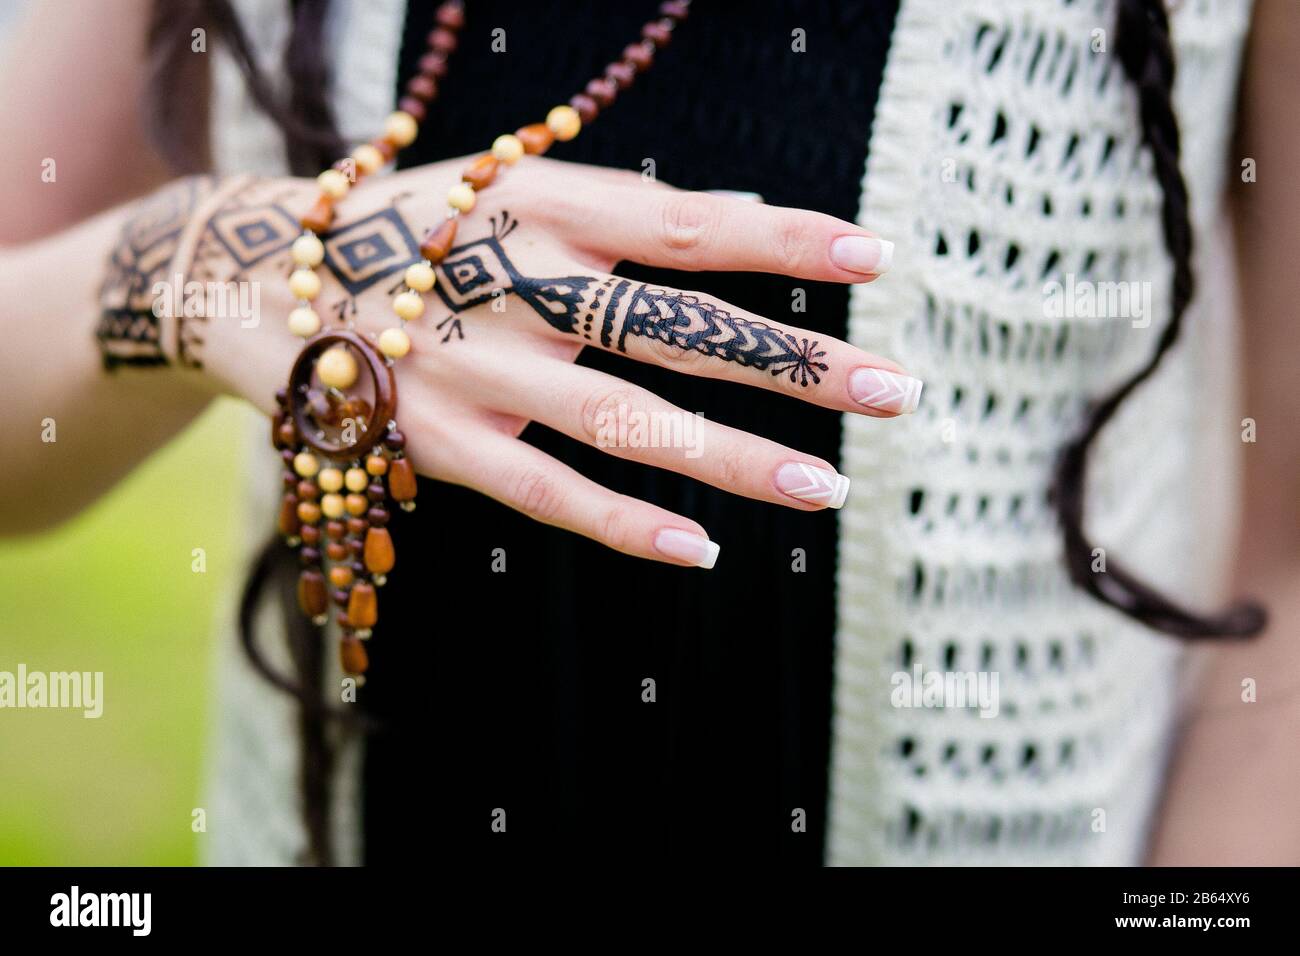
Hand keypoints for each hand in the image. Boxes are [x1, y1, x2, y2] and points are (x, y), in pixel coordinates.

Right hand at [185, 158, 920, 566]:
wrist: (251, 276)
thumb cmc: (412, 230)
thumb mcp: (504, 187)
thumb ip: (616, 209)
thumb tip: (743, 214)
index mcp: (539, 207)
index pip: (685, 224)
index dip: (785, 238)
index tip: (878, 257)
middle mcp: (516, 285)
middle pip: (677, 327)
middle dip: (793, 362)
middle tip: (895, 391)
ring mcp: (478, 371)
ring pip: (626, 420)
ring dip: (732, 456)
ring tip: (825, 489)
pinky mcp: (441, 444)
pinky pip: (548, 492)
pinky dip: (626, 522)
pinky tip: (703, 549)